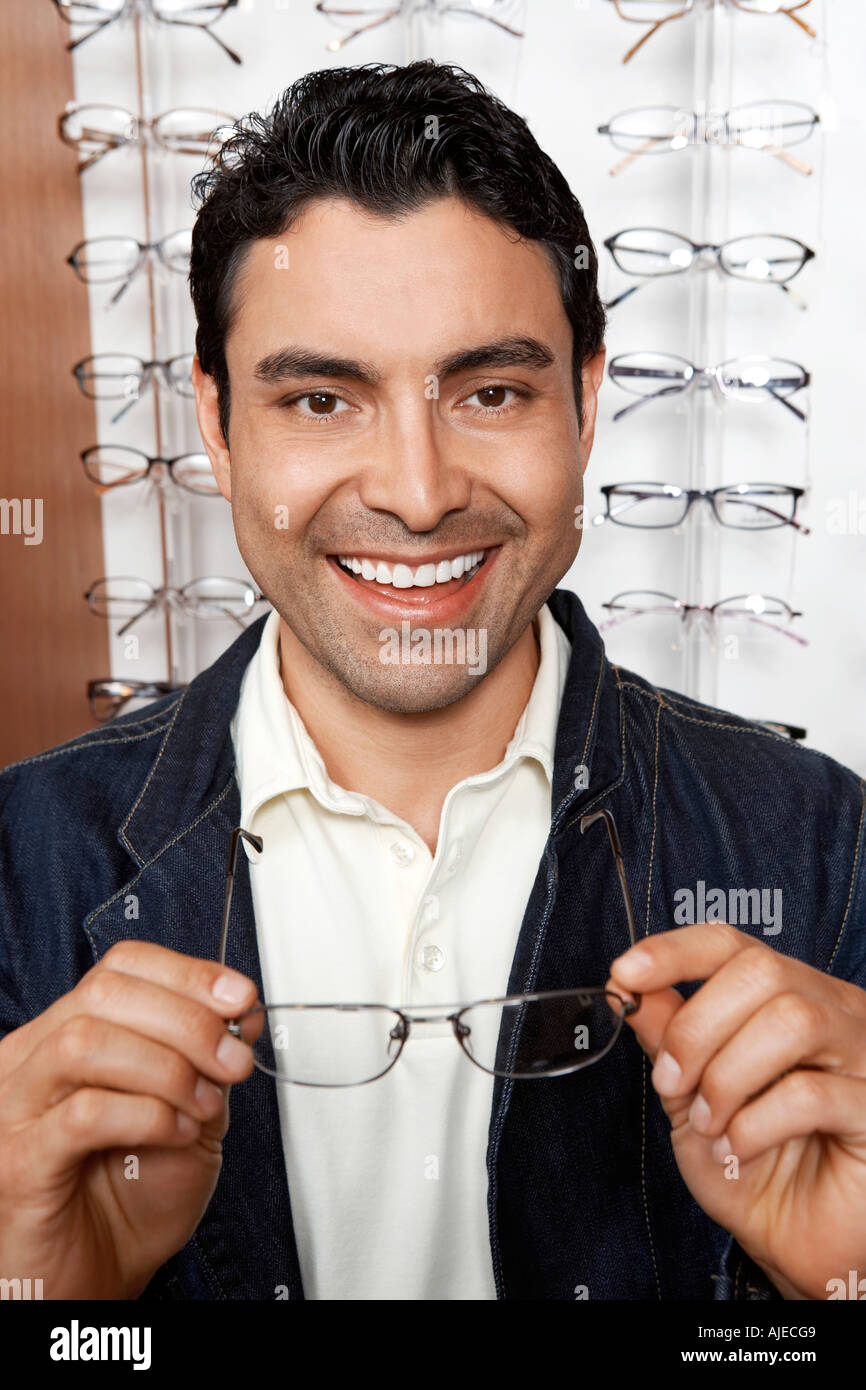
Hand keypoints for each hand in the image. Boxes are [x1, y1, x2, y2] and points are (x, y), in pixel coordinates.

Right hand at [0, 941, 261, 1298]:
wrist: (98, 1282)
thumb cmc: (129, 1203)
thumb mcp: (187, 1113)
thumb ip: (206, 1059)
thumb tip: (241, 1009)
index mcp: (64, 1034)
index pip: (118, 967)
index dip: (186, 973)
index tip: (239, 996)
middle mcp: (29, 1061)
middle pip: (104, 993)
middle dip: (187, 1020)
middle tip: (232, 1061)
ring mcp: (14, 1109)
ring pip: (85, 1042)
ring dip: (167, 1068)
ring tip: (203, 1106)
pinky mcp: (18, 1163)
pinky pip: (82, 1113)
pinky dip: (145, 1114)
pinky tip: (174, 1133)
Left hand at [608, 922, 865, 1300]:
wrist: (794, 1243)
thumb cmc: (751, 1167)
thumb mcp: (690, 1097)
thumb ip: (666, 1038)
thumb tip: (629, 988)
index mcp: (785, 996)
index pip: (733, 944)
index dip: (675, 951)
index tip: (625, 974)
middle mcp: (831, 1012)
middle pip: (761, 971)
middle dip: (697, 1027)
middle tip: (672, 1082)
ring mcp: (862, 1055)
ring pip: (792, 1020)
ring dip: (728, 1075)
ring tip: (711, 1121)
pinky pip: (811, 1094)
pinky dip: (757, 1122)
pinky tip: (741, 1147)